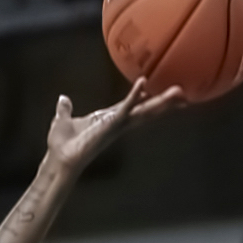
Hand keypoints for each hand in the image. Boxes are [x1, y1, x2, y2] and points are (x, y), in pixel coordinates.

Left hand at [44, 78, 185, 173]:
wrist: (59, 158)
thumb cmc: (62, 144)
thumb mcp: (64, 120)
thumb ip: (65, 109)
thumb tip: (63, 99)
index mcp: (109, 119)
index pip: (134, 107)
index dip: (148, 100)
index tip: (164, 94)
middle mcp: (117, 123)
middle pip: (145, 110)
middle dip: (163, 102)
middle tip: (183, 94)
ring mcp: (115, 124)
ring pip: (142, 111)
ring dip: (159, 101)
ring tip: (178, 91)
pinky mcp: (109, 124)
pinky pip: (124, 108)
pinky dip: (133, 95)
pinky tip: (143, 83)